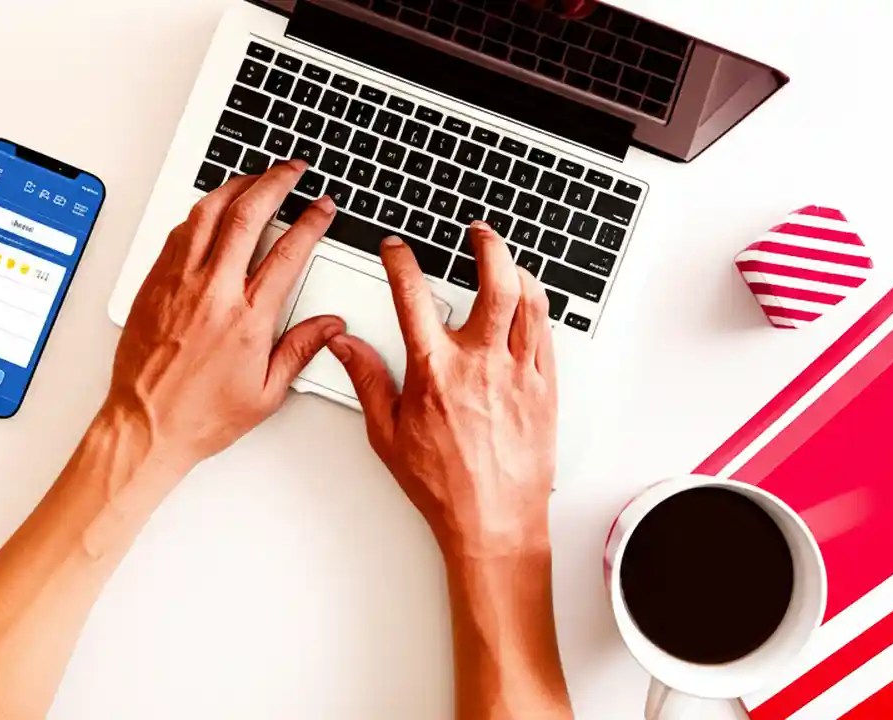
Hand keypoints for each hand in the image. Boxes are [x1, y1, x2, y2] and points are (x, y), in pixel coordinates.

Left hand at [108, 161, 341, 468]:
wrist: (145, 426)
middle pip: (248, 215)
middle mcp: (213, 292)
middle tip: (291, 170)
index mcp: (248, 318)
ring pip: (207, 213)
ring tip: (253, 177)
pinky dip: (200, 212)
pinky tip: (212, 208)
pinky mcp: (155, 285)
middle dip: (275, 183)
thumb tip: (329, 325)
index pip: (288, 251)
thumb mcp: (267, 392)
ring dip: (235, 187)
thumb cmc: (200, 416)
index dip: (310, 221)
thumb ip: (301, 350)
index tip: (321, 207)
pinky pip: (179, 233)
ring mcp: (179, 284)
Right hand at [329, 223, 557, 558]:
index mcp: (436, 372)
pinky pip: (547, 332)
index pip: (414, 296)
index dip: (401, 262)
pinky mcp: (545, 388)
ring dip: (518, 270)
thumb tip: (346, 345)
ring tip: (506, 262)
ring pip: (529, 300)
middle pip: (494, 282)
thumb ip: (367, 380)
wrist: (495, 524)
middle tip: (477, 233)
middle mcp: (481, 365)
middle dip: (486, 245)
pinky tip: (528, 305)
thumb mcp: (388, 435)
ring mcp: (519, 373)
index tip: (396, 249)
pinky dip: (537, 308)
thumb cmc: (445, 488)